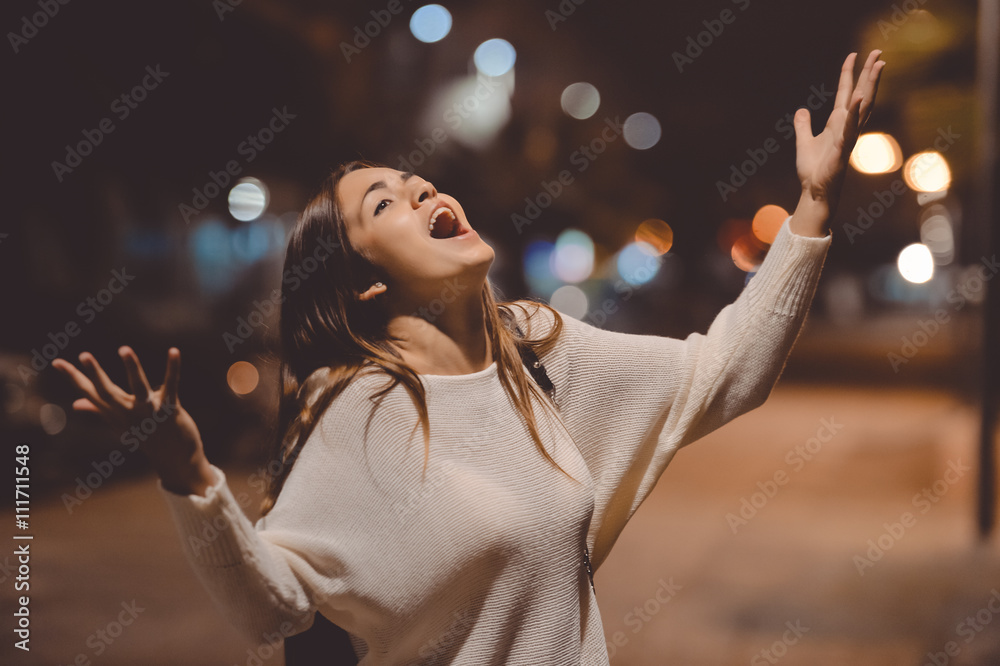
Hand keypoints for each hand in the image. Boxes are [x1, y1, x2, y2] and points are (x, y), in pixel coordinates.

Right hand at [52, 347, 214, 494]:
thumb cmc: (147, 437)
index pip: (90, 394)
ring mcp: (150, 412)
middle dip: (96, 374)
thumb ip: (100, 410)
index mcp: (115, 413)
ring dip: (132, 368)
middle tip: (84, 355)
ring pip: (139, 388)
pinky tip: (174, 351)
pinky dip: (172, 369)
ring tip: (124, 349)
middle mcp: (129, 413)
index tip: (57, 362)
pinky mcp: (170, 410)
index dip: (74, 378)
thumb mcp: (121, 424)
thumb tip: (76, 404)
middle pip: (108, 393)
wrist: (176, 460)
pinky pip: (171, 386)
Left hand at [794, 50, 884, 218]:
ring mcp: (848, 136)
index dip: (849, 74)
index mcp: (838, 123)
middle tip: (878, 51)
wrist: (814, 191)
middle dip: (869, 73)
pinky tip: (858, 98)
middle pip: (861, 94)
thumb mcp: (804, 142)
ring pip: (863, 106)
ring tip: (877, 65)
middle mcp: (847, 126)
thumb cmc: (813, 170)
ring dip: (870, 85)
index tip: (854, 54)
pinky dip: (854, 113)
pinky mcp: (842, 149)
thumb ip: (803, 125)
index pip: (846, 93)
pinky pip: (850, 128)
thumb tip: (801, 110)